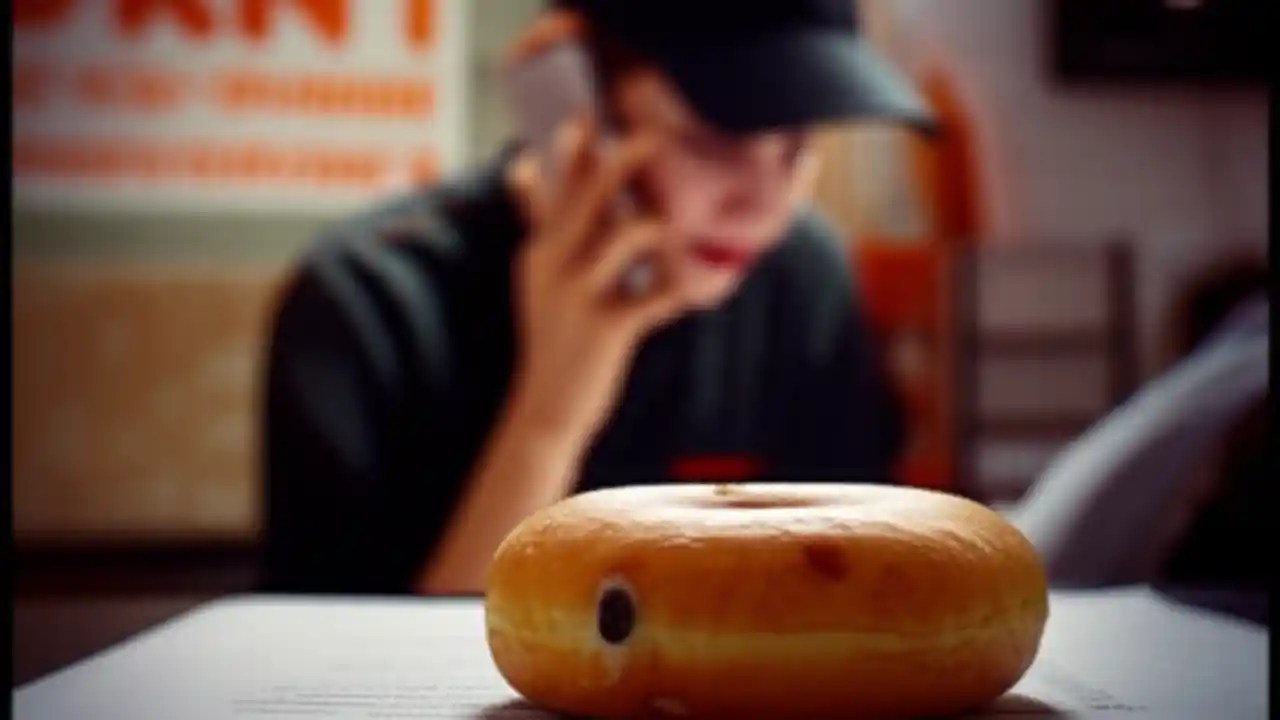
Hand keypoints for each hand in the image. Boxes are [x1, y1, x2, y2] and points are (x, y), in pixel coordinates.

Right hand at [506, 115, 690, 443]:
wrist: (547, 408)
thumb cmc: (555, 335)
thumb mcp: (536, 277)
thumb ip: (539, 223)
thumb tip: (523, 167)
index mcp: (540, 250)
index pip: (554, 189)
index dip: (570, 152)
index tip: (585, 113)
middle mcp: (554, 265)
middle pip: (587, 198)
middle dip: (619, 162)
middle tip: (652, 134)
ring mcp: (578, 295)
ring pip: (622, 237)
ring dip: (655, 221)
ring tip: (678, 219)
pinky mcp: (607, 327)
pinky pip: (654, 295)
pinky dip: (683, 286)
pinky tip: (705, 284)